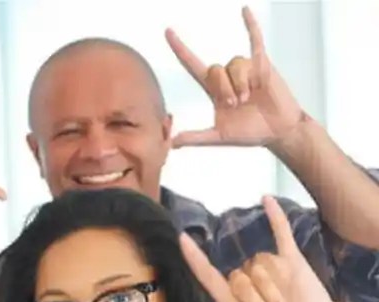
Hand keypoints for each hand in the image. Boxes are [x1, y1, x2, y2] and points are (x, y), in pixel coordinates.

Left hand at [166, 7, 305, 148]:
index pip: (192, 65)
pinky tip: (244, 10)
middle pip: (214, 69)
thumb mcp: (219, 137)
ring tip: (248, 98)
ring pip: (234, 64)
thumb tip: (173, 143)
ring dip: (239, 83)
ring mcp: (245, 70)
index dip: (180, 49)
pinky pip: (255, 41)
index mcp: (214, 91)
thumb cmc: (249, 133)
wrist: (277, 132)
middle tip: (235, 104)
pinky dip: (250, 25)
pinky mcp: (262, 65)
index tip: (168, 32)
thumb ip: (196, 137)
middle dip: (224, 89)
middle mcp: (227, 77)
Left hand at [181, 196, 337, 301]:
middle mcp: (243, 279)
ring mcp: (264, 268)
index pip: (205, 273)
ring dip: (277, 294)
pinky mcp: (288, 259)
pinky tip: (265, 198)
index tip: (180, 239)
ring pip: (262, 270)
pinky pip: (279, 234)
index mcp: (229, 298)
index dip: (193, 257)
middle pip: (241, 280)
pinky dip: (274, 217)